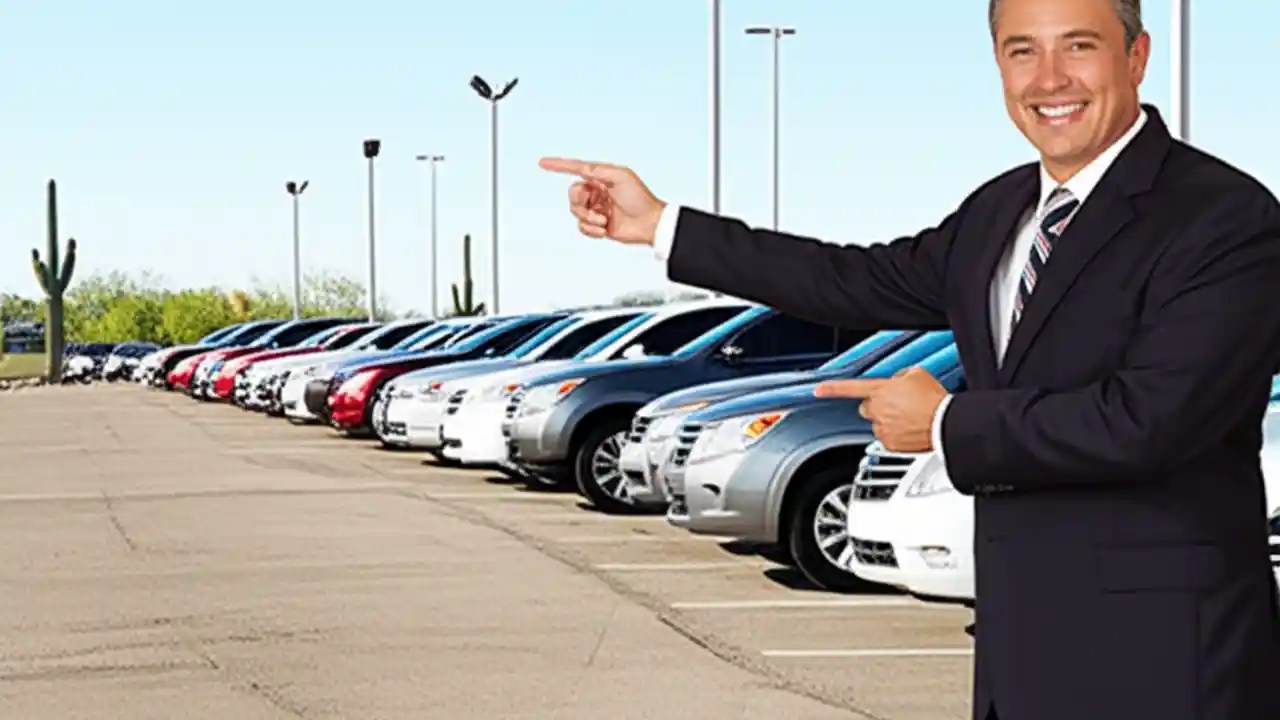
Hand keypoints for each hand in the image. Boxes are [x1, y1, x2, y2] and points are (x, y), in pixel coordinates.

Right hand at [539, 157, 665, 245]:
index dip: (558, 165)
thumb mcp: (620, 177)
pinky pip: (581, 227)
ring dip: (588, 218)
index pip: (575, 168)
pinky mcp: (597, 225)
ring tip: (603, 221)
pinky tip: (604, 230)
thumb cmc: (640, 198)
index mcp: (601, 177)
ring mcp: (596, 208)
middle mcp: (597, 191)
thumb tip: (582, 168)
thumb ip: (598, 171)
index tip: (543, 163)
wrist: (649, 224)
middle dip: (580, 204)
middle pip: (572, 194)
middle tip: (595, 210)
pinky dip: (591, 230)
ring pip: (575, 211)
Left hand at [813, 367, 947, 451]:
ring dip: (888, 421)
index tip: (819, 389)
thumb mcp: (917, 374)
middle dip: (877, 406)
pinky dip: (896, 435)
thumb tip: (896, 382)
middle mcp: (877, 410)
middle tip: (896, 405)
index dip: (832, 388)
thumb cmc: (933, 399)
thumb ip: (899, 377)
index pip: (850, 388)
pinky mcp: (889, 445)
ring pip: (877, 424)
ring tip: (908, 418)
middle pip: (866, 408)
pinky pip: (887, 439)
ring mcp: (882, 428)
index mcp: (880, 390)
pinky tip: (910, 429)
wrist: (945, 423)